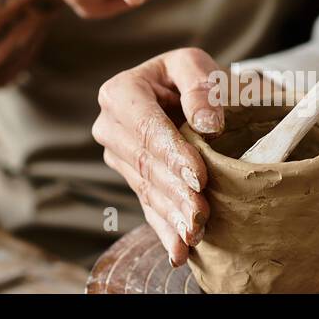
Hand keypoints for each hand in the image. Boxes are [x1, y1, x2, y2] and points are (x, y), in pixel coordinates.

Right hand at [92, 48, 223, 265]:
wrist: (196, 96)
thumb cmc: (197, 77)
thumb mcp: (199, 67)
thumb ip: (201, 86)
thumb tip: (207, 124)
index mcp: (121, 92)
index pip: (147, 128)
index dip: (172, 154)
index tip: (199, 177)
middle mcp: (111, 126)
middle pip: (145, 163)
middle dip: (175, 192)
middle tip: (201, 215)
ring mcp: (118, 157)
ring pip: (147, 189)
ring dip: (172, 215)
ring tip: (196, 234)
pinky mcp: (133, 180)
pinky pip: (148, 207)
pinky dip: (166, 231)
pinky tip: (180, 252)